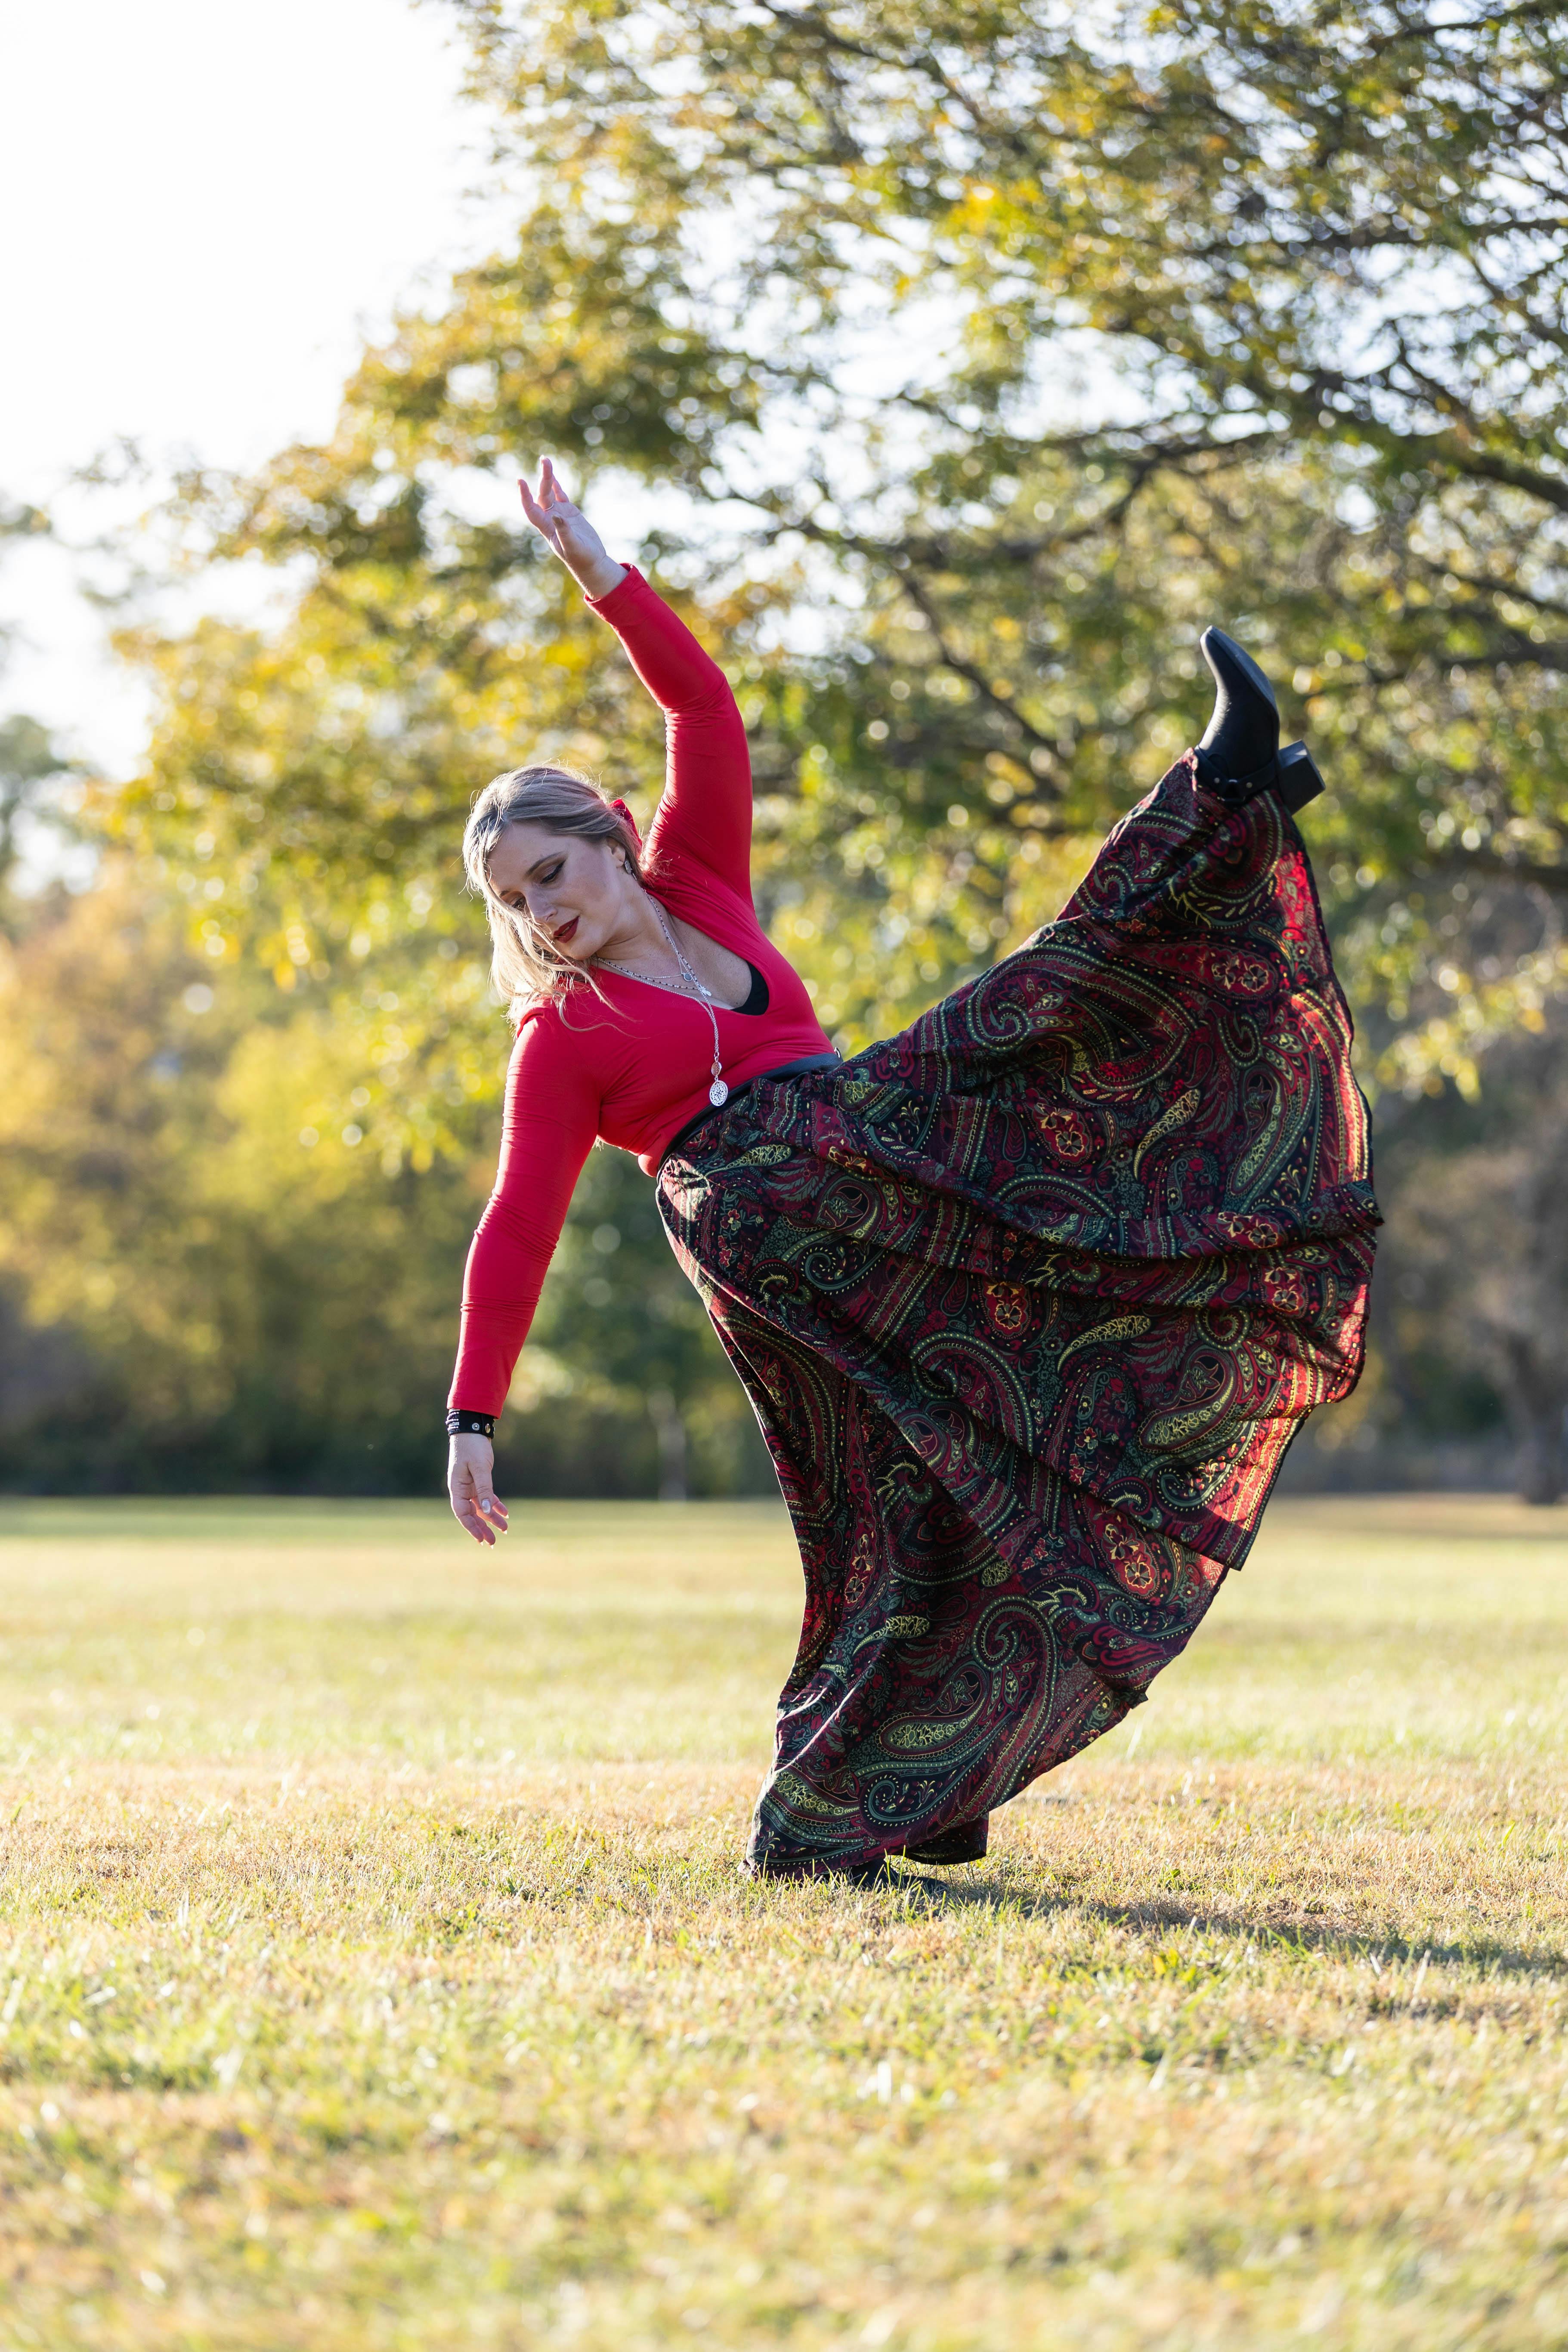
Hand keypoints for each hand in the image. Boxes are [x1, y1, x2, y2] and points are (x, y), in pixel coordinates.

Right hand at [448, 1433, 508, 1545]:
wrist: (472, 1428)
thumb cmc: (472, 1446)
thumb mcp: (479, 1467)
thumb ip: (484, 1488)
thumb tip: (487, 1511)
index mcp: (457, 1487)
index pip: (462, 1512)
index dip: (471, 1527)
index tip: (481, 1540)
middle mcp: (462, 1489)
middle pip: (472, 1513)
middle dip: (482, 1528)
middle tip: (493, 1543)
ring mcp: (470, 1485)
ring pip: (481, 1506)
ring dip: (492, 1518)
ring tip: (504, 1530)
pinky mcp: (479, 1479)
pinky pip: (487, 1496)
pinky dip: (496, 1505)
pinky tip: (506, 1513)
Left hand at [518, 458, 626, 599]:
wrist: (591, 562)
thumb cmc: (581, 558)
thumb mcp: (573, 546)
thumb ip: (564, 531)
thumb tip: (555, 515)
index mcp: (547, 528)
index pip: (531, 509)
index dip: (525, 496)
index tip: (520, 481)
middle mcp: (550, 519)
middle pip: (542, 495)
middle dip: (543, 478)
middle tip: (545, 460)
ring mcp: (559, 514)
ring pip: (550, 492)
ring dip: (548, 477)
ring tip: (546, 460)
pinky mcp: (569, 512)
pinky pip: (560, 495)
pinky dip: (556, 485)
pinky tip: (553, 475)